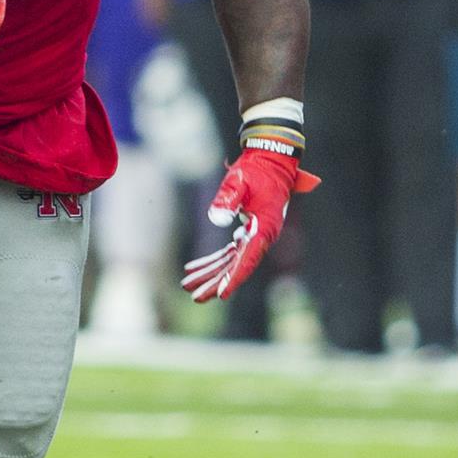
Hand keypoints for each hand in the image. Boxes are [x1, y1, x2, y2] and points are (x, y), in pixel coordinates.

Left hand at [180, 147, 317, 302]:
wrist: (270, 160)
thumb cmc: (256, 170)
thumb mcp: (240, 180)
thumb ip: (229, 198)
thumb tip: (216, 218)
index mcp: (264, 228)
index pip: (247, 259)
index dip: (234, 278)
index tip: (221, 295)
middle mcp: (262, 237)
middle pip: (236, 266)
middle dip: (215, 282)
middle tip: (195, 296)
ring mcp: (255, 235)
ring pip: (230, 261)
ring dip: (210, 273)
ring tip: (188, 285)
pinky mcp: (247, 231)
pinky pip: (228, 252)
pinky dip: (212, 260)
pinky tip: (194, 267)